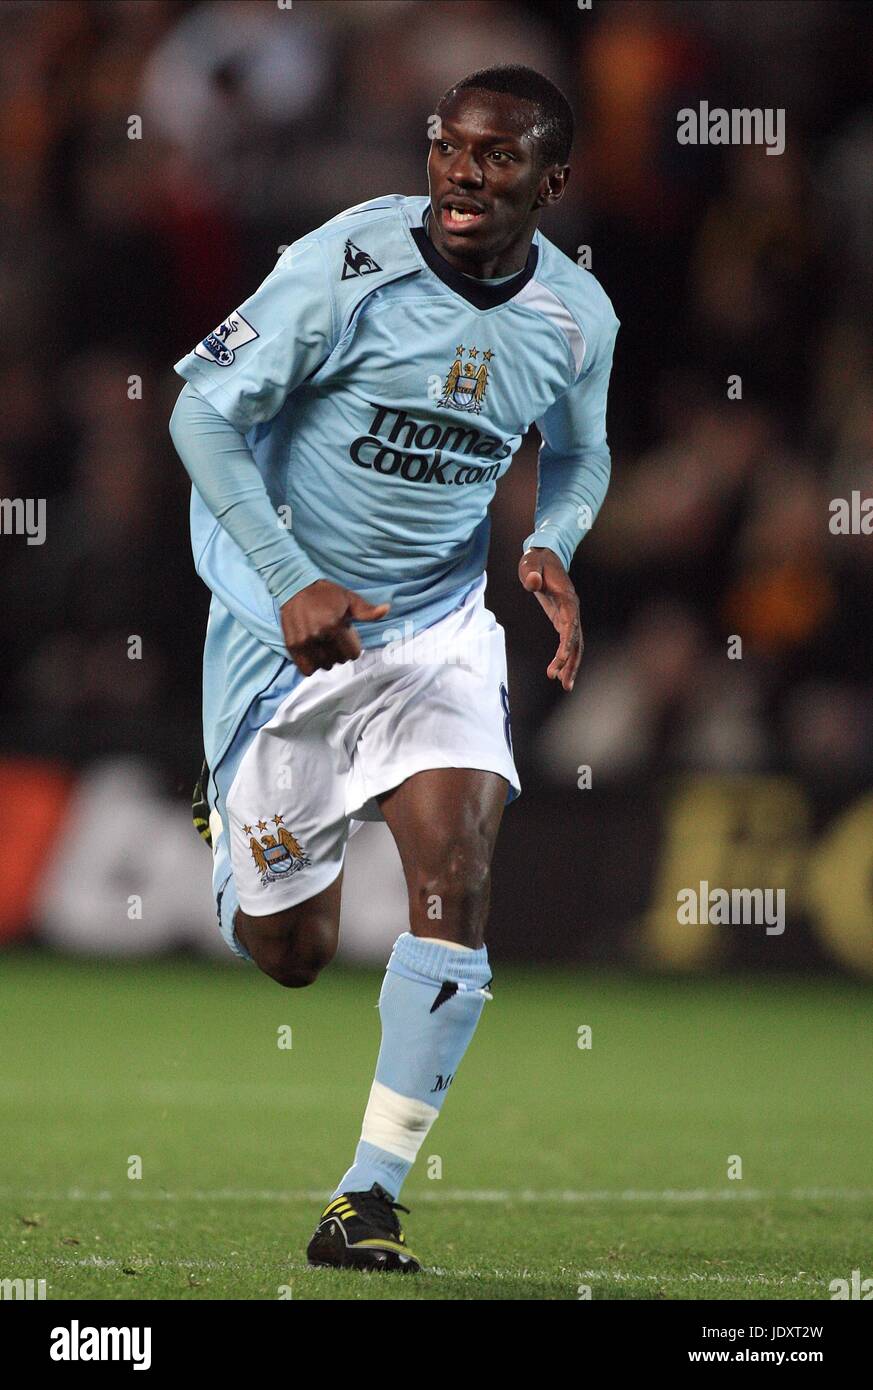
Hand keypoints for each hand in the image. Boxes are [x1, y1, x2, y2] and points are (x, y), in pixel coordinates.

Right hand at [280, 580, 389, 675]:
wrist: (296, 586)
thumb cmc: (326, 593)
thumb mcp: (349, 599)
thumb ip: (367, 611)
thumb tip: (386, 609)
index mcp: (334, 625)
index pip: (352, 655)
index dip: (352, 647)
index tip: (347, 638)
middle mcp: (318, 635)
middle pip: (338, 661)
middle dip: (340, 652)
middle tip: (334, 640)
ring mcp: (304, 641)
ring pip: (323, 666)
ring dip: (326, 660)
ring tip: (324, 645)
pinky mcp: (292, 645)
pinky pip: (306, 669)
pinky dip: (312, 665)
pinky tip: (314, 654)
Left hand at [518, 547, 581, 690]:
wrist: (545, 556)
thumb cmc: (536, 561)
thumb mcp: (530, 563)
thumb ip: (532, 574)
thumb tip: (534, 582)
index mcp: (566, 597)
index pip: (570, 623)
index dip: (567, 642)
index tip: (560, 659)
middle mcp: (572, 609)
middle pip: (576, 639)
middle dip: (571, 661)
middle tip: (562, 681)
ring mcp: (570, 615)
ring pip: (575, 644)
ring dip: (571, 665)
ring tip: (565, 685)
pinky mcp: (564, 619)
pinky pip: (568, 642)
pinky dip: (566, 657)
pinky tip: (559, 672)